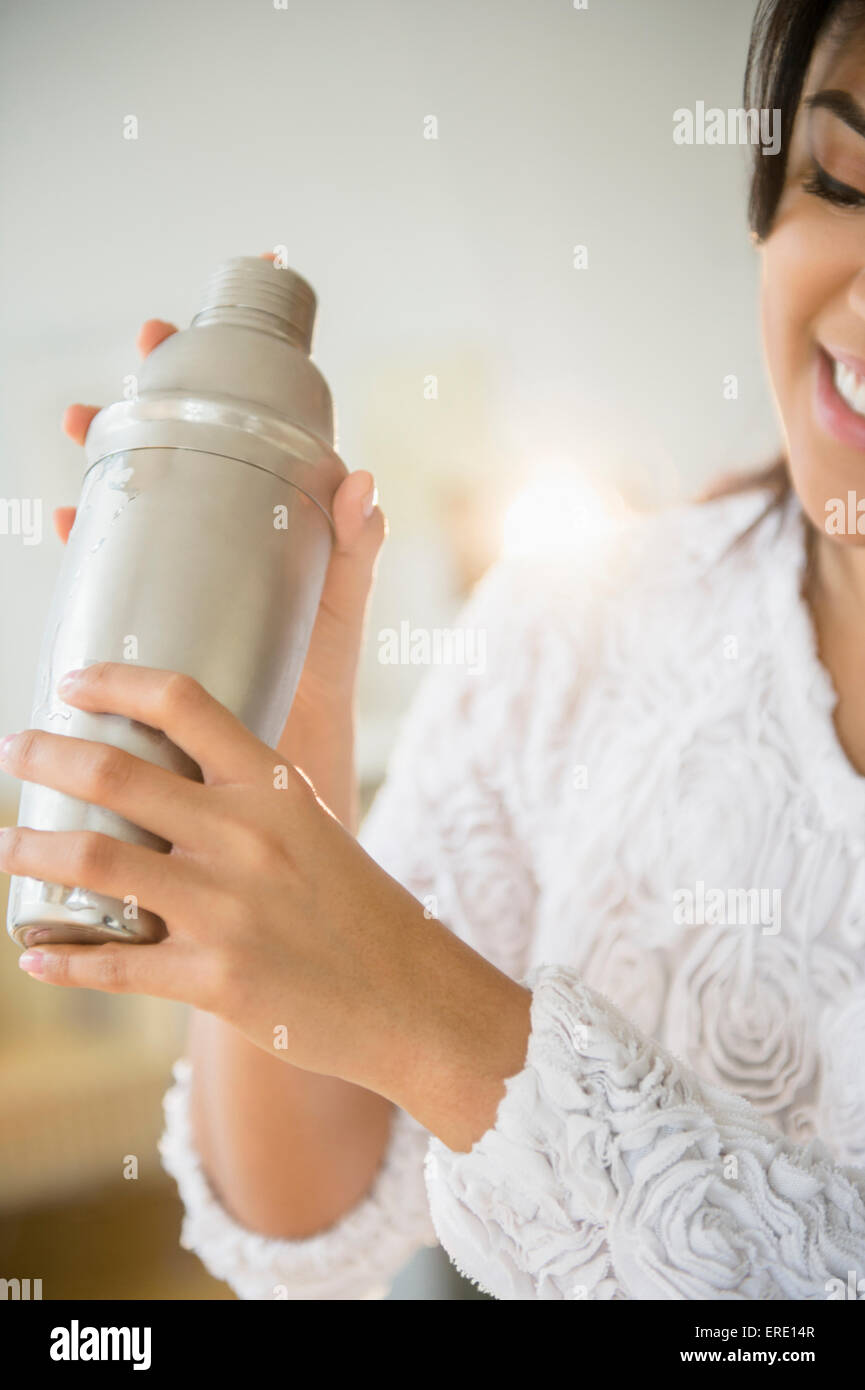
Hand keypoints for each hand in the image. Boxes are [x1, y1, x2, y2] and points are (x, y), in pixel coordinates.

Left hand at [0, 663, 531, 1150]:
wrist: (413, 1000)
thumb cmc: (361, 909)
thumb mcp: (316, 828)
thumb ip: (250, 802)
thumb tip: (173, 787)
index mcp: (276, 788)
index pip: (185, 703)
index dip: (116, 683)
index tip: (73, 683)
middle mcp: (245, 837)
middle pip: (116, 775)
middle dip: (44, 754)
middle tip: (11, 749)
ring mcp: (226, 910)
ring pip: (93, 864)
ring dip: (29, 850)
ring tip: (6, 845)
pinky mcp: (214, 980)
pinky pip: (113, 966)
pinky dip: (62, 960)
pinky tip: (35, 954)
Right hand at [55, 253, 385, 829]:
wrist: (290, 779)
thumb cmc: (322, 697)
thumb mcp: (338, 620)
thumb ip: (352, 556)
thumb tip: (364, 480)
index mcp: (263, 539)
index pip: (229, 444)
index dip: (195, 388)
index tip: (164, 336)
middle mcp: (216, 557)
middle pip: (167, 470)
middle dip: (128, 421)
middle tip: (92, 396)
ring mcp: (180, 593)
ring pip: (132, 517)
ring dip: (98, 475)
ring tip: (72, 437)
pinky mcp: (151, 639)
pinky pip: (110, 581)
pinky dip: (87, 550)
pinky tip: (66, 531)